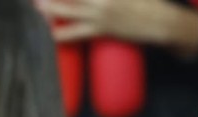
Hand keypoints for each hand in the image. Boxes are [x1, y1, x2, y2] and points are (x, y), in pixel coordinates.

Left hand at [38, 0, 197, 57]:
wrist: (160, 22)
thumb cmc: (145, 1)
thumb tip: (90, 2)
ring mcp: (99, 12)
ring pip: (66, 9)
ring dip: (48, 9)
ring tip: (36, 6)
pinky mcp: (100, 29)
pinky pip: (73, 32)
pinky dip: (59, 33)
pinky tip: (48, 33)